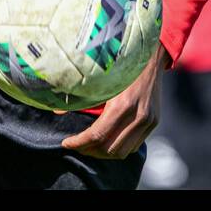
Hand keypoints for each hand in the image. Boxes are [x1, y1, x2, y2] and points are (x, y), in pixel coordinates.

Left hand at [61, 45, 169, 159]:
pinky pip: (135, 145)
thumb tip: (57, 112)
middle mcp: (138, 116)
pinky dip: (119, 147)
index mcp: (122, 105)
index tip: (66, 143)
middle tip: (76, 146)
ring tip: (90, 146)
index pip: (97, 136)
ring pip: (123, 152)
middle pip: (109, 149)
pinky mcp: (154, 122)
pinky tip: (108, 140)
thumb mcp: (101, 80)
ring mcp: (148, 121)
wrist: (152, 57)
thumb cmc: (123, 66)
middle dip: (89, 151)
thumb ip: (81, 99)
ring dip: (104, 153)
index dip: (79, 143)